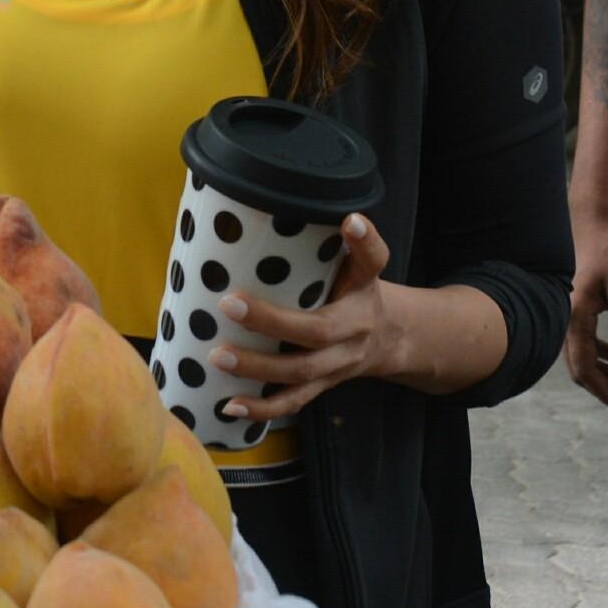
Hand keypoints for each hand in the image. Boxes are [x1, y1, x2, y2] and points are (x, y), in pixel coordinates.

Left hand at [211, 215, 395, 423]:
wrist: (391, 339)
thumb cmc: (357, 291)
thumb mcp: (356, 263)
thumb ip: (331, 240)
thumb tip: (287, 198)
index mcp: (365, 287)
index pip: (372, 261)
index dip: (363, 242)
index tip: (350, 222)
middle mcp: (355, 327)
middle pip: (317, 330)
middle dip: (271, 321)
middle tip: (227, 305)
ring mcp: (339, 363)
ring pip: (301, 373)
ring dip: (257, 368)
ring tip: (217, 356)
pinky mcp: (323, 386)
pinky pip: (293, 403)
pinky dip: (261, 408)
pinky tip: (228, 406)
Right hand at [563, 211, 607, 410]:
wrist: (595, 220)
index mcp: (575, 320)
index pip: (586, 370)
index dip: (607, 392)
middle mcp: (565, 321)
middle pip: (582, 369)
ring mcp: (567, 314)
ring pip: (584, 356)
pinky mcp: (575, 306)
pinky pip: (585, 341)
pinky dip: (605, 354)